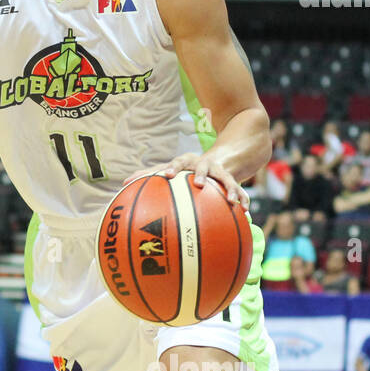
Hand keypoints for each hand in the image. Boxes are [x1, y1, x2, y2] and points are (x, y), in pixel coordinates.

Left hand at [120, 152, 249, 208]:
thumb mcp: (171, 169)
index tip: (168, 175)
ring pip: (227, 180)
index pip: (178, 162)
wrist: (220, 157)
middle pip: (204, 168)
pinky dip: (243, 200)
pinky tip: (246, 212)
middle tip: (200, 184)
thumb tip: (123, 183)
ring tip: (233, 202)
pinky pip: (240, 191)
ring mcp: (220, 172)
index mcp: (187, 162)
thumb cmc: (186, 168)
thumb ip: (148, 175)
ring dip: (230, 189)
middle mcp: (204, 165)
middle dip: (203, 175)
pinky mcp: (233, 180)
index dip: (173, 167)